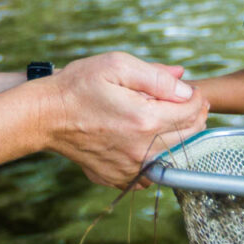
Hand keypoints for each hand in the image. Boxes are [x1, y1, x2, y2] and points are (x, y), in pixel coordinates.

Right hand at [39, 52, 208, 188]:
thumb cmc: (78, 86)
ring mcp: (129, 168)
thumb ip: (156, 75)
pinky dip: (155, 157)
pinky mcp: (116, 177)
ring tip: (169, 119)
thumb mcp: (117, 66)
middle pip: (188, 137)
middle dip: (195, 117)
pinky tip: (146, 140)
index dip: (198, 99)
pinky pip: (149, 172)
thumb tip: (185, 84)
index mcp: (144, 120)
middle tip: (189, 103)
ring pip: (171, 157)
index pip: (191, 113)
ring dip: (177, 138)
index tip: (193, 90)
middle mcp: (141, 150)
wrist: (44, 116)